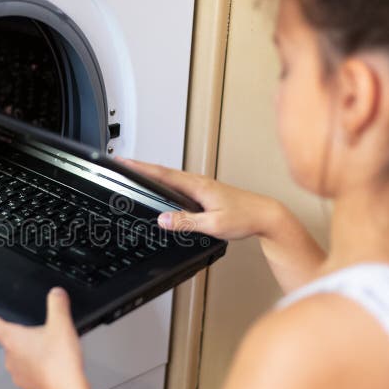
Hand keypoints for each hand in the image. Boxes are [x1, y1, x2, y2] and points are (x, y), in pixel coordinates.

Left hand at [0, 288, 92, 388]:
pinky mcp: (27, 384)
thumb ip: (57, 305)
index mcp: (12, 338)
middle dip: (26, 335)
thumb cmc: (60, 361)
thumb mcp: (62, 325)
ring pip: (22, 354)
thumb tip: (56, 293)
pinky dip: (39, 365)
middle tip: (45, 334)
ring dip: (33, 350)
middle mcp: (10, 356)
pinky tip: (54, 364)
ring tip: (53, 350)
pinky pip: (30, 369)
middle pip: (12, 338)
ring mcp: (17, 372)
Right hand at [117, 158, 280, 240]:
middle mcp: (199, 182)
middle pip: (164, 171)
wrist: (265, 215)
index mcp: (198, 186)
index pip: (163, 174)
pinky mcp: (206, 191)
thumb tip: (163, 219)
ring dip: (153, 173)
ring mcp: (202, 185)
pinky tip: (163, 187)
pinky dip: (166, 182)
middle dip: (142, 167)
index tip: (125, 163)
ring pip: (172, 177)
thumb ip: (186, 222)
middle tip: (123, 164)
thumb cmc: (245, 217)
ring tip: (136, 173)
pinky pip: (180, 183)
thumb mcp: (213, 225)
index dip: (142, 168)